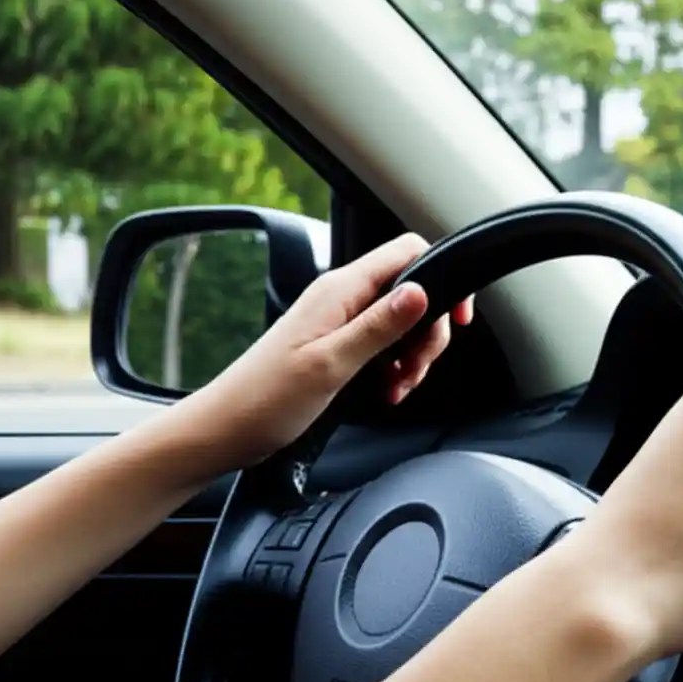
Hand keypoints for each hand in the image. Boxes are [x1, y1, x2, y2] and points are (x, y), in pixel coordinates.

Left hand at [186, 232, 471, 464]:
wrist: (226, 428)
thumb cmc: (266, 398)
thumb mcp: (331, 363)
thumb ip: (379, 326)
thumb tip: (421, 291)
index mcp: (340, 291)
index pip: (408, 253)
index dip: (441, 278)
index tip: (455, 319)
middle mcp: (341, 298)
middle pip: (413, 292)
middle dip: (427, 332)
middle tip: (415, 368)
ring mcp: (339, 322)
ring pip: (400, 323)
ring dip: (411, 356)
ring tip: (397, 386)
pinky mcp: (336, 346)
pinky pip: (381, 346)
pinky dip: (393, 368)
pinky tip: (385, 390)